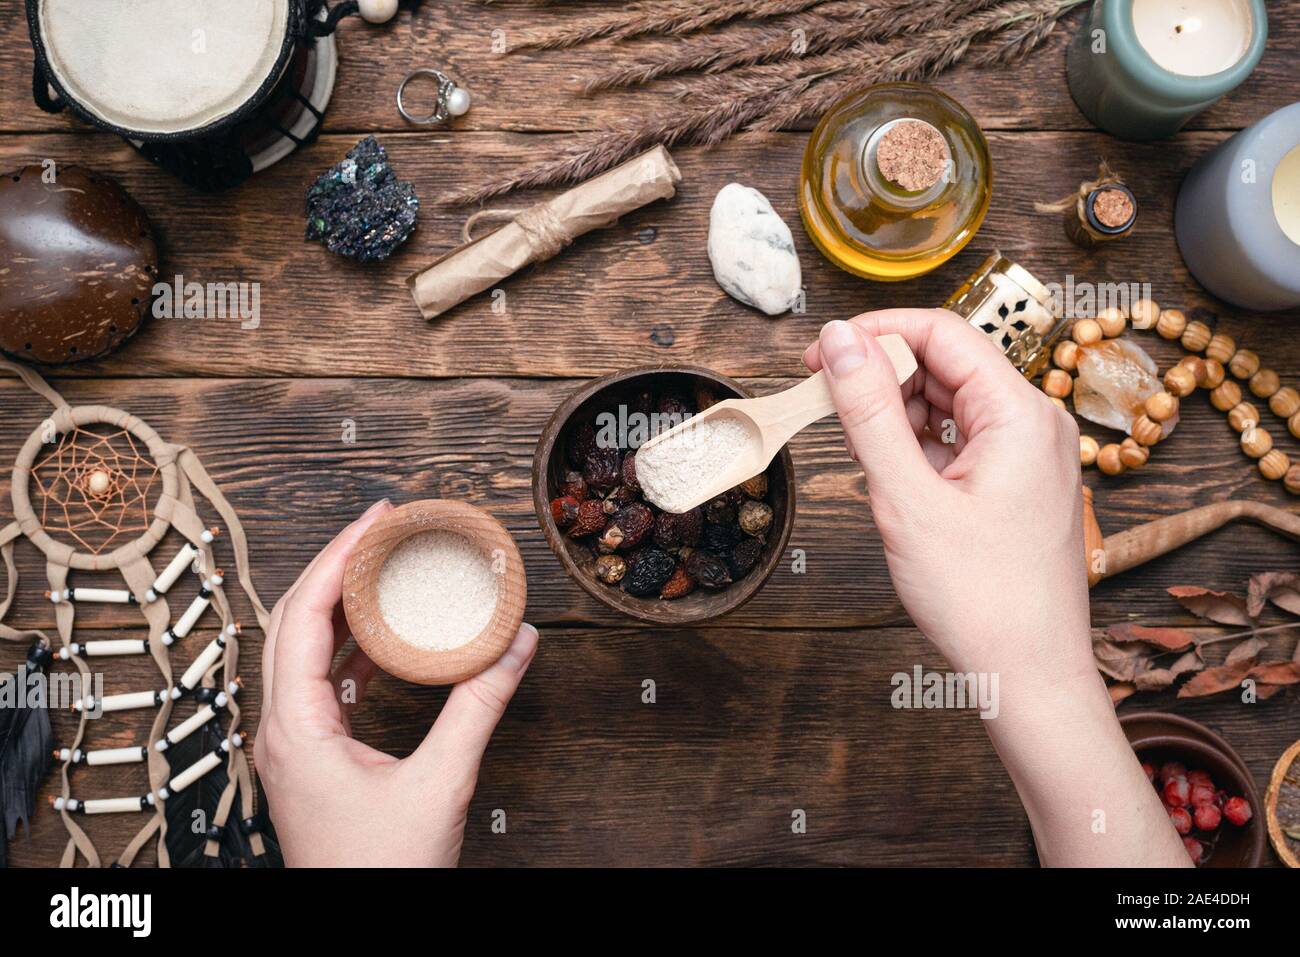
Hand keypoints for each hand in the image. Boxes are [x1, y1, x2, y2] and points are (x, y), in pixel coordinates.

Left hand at [256, 500, 538, 866]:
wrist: (359, 928)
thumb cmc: (382, 872)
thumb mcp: (442, 782)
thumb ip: (479, 706)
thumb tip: (516, 643)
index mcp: (295, 728)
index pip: (302, 615)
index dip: (337, 557)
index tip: (376, 521)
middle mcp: (281, 730)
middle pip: (292, 621)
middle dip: (336, 567)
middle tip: (382, 530)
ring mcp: (292, 746)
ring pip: (302, 651)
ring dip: (339, 604)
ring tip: (381, 568)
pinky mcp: (311, 759)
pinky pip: (319, 682)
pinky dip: (348, 647)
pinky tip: (380, 636)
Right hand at [804, 309, 1087, 680]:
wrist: (1029, 676)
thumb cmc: (981, 599)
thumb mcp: (908, 498)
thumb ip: (869, 413)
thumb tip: (840, 342)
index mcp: (1020, 413)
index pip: (942, 332)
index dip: (874, 333)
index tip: (821, 354)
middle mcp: (1034, 423)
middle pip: (947, 364)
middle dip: (883, 377)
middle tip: (828, 406)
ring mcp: (1030, 454)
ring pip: (951, 403)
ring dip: (898, 416)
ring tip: (864, 457)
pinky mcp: (1018, 483)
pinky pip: (962, 440)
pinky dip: (920, 448)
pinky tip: (894, 477)